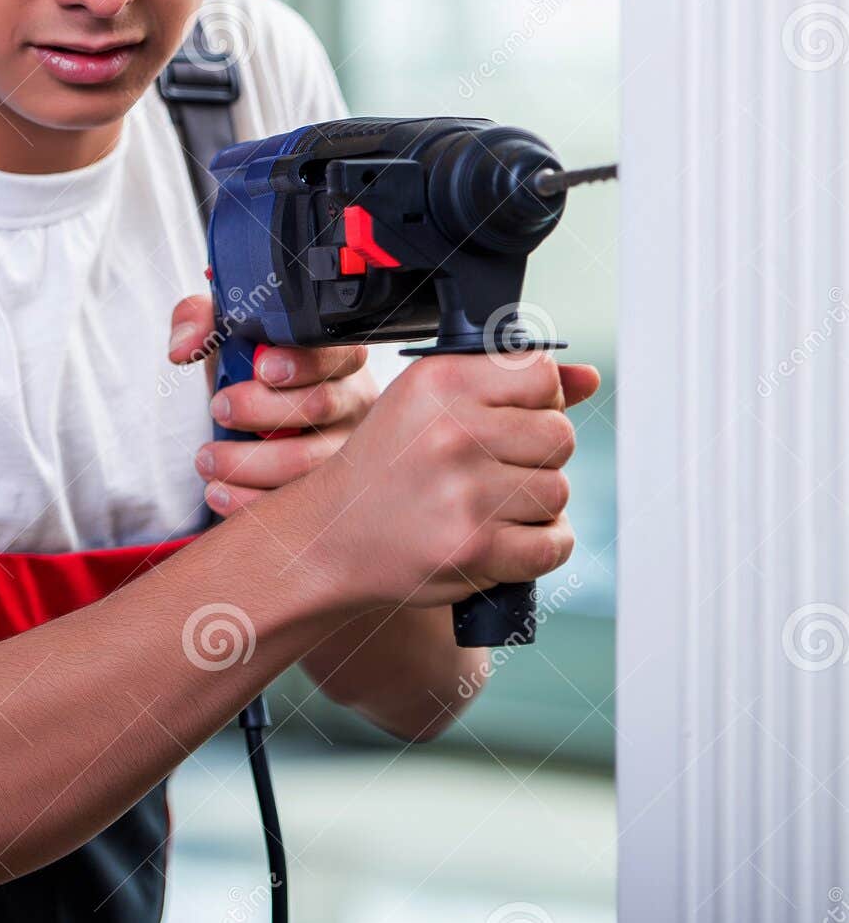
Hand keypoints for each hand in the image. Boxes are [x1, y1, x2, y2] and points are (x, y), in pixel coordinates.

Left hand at [167, 293, 379, 513]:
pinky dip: (249, 500)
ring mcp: (345, 448)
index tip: (259, 369)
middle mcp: (351, 400)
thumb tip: (182, 347)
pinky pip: (297, 503)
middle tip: (219, 409)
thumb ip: (199, 320)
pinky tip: (218, 490)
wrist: (252, 409)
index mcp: (335, 355)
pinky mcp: (328, 490)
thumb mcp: (224, 333)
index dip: (300, 363)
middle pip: (320, 405)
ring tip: (206, 459)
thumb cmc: (250, 366)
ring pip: (308, 462)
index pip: (333, 354)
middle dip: (261, 410)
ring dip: (248, 463)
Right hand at [279, 351, 597, 614]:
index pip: (541, 375)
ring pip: (559, 491)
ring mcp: (465, 492)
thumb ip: (509, 384)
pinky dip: (538, 547)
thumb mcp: (428, 403)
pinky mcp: (475, 547)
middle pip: (560, 436)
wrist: (331, 534)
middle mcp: (452, 431)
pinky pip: (554, 543)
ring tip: (486, 505)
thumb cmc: (386, 466)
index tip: (507, 419)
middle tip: (493, 468)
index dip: (537, 400)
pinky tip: (500, 538)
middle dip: (538, 456)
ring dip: (534, 505)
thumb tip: (591, 379)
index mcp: (439, 382)